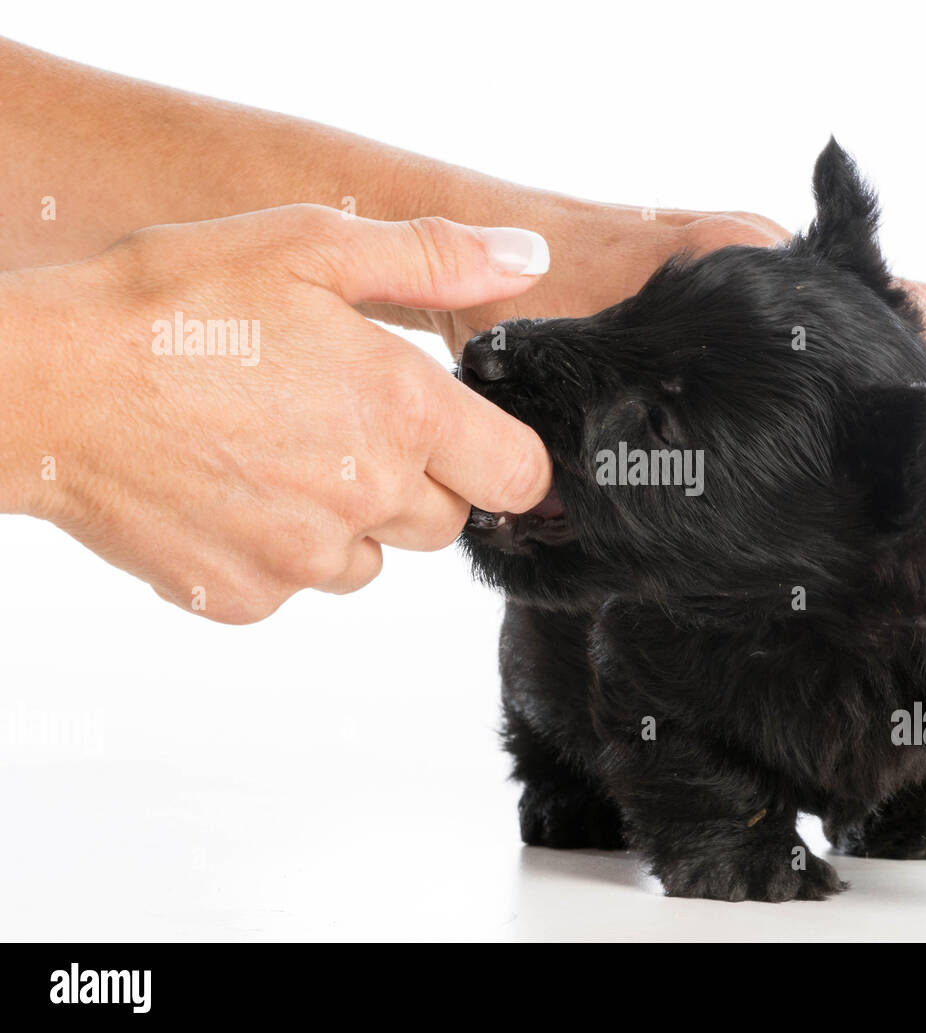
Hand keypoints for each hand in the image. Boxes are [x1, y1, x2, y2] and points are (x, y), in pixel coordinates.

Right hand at [0, 206, 553, 622]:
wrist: (43, 386)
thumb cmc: (172, 305)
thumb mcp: (310, 244)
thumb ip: (435, 258)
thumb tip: (527, 259)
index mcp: (402, 412)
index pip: (519, 475)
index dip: (504, 455)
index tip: (470, 437)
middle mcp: (368, 498)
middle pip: (446, 518)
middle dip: (417, 478)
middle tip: (342, 421)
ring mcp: (305, 559)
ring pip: (373, 557)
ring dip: (349, 518)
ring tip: (276, 450)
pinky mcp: (247, 598)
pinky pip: (297, 583)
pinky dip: (278, 547)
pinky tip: (229, 489)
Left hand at [368, 199, 925, 437]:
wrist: (474, 246)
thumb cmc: (515, 290)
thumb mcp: (568, 342)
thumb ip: (612, 388)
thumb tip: (628, 483)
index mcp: (742, 260)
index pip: (867, 307)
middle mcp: (760, 254)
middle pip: (892, 304)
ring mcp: (753, 264)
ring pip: (869, 304)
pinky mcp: (735, 279)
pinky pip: (823, 301)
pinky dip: (879, 320)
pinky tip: (907, 344)